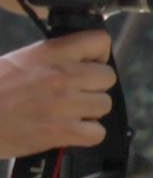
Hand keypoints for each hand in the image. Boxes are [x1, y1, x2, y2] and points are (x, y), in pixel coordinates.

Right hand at [0, 32, 116, 156]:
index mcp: (51, 53)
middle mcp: (63, 75)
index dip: (97, 55)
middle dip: (93, 87)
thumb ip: (51, 60)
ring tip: (66, 114)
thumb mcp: (19, 61)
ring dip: (89, 112)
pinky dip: (85, 135)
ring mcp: (64, 103)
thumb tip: (80, 64)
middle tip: (73, 95)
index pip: (100, 41)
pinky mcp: (62, 131)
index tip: (87, 65)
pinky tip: (68, 132)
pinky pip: (97, 132)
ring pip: (104, 105)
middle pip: (108, 77)